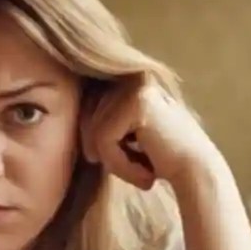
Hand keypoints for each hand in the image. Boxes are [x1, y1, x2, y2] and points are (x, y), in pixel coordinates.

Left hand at [80, 75, 223, 189]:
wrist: (197, 175)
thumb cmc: (157, 160)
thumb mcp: (120, 135)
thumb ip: (97, 120)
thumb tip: (54, 113)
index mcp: (126, 76)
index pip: (85, 108)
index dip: (95, 142)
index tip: (128, 161)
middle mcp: (130, 74)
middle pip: (85, 117)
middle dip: (104, 153)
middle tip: (137, 171)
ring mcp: (135, 84)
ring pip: (93, 132)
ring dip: (115, 163)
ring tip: (143, 172)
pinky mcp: (138, 102)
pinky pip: (104, 140)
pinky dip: (120, 165)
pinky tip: (147, 173)